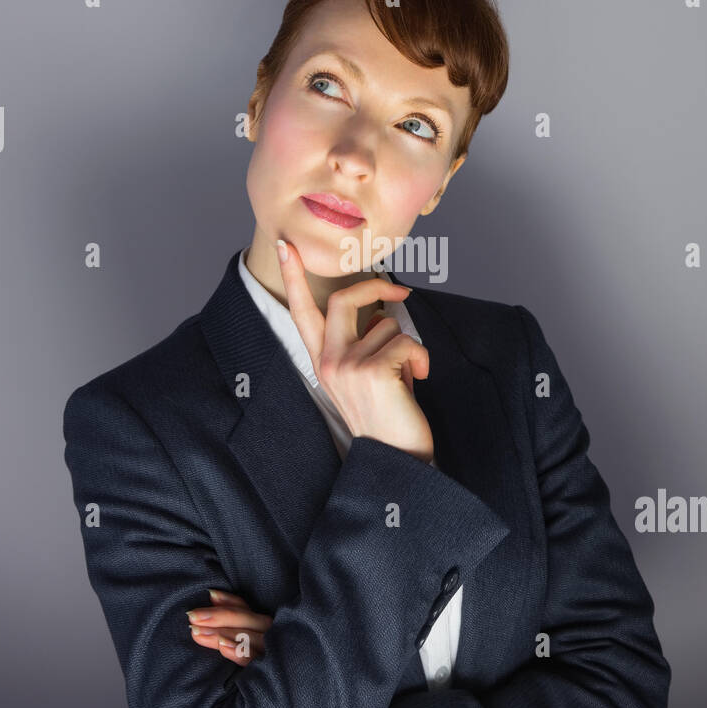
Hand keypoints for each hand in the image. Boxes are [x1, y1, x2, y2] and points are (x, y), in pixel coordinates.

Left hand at [186, 587, 270, 665]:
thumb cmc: (248, 674)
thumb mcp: (238, 644)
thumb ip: (229, 624)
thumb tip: (211, 596)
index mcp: (264, 629)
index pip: (246, 609)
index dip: (229, 601)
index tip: (209, 595)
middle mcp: (273, 639)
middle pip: (248, 620)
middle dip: (220, 616)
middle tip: (193, 617)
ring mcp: (273, 655)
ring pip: (249, 637)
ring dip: (222, 632)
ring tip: (199, 632)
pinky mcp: (270, 673)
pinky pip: (254, 660)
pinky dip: (239, 651)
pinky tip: (223, 646)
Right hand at [276, 238, 434, 462]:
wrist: (398, 460)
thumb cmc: (388, 417)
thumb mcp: (365, 376)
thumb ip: (364, 345)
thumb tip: (383, 315)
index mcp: (322, 362)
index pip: (302, 313)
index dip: (294, 277)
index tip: (286, 246)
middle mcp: (328, 362)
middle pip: (344, 299)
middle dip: (376, 286)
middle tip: (401, 291)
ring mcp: (347, 366)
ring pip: (388, 325)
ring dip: (407, 348)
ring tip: (407, 379)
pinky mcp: (373, 371)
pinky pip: (407, 342)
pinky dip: (420, 359)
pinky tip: (416, 383)